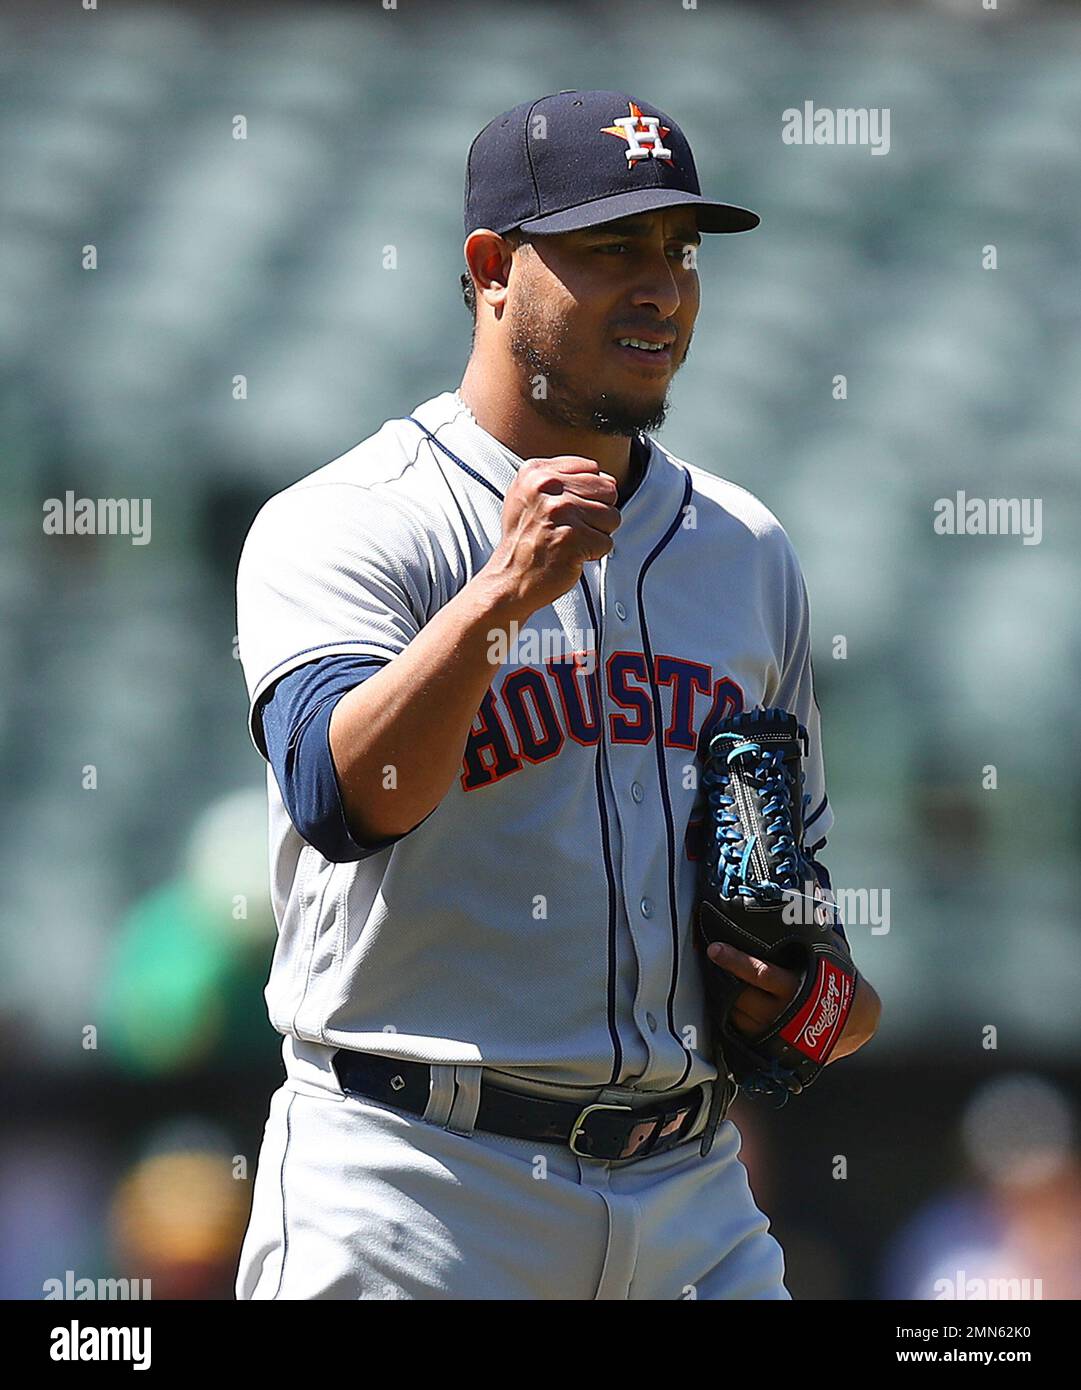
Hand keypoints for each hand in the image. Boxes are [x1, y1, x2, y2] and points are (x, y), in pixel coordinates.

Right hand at [483, 455, 620, 617]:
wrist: (510, 578)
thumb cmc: (524, 540)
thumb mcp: (529, 495)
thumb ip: (563, 478)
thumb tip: (607, 479)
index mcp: (535, 471)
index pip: (593, 469)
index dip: (589, 493)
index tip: (569, 510)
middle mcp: (547, 487)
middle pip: (608, 490)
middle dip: (598, 513)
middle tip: (572, 528)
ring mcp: (560, 512)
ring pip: (612, 516)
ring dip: (597, 534)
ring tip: (571, 541)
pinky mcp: (572, 538)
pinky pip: (607, 542)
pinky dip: (594, 553)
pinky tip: (571, 555)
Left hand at [707, 932, 880, 1059]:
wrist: (856, 1023)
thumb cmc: (838, 982)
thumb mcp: (830, 955)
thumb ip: (817, 930)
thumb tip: (814, 892)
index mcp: (797, 988)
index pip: (760, 974)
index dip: (736, 961)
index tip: (715, 949)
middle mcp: (784, 1013)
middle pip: (742, 996)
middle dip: (725, 979)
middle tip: (713, 960)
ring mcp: (776, 1034)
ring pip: (738, 1015)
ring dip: (725, 997)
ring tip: (720, 977)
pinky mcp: (771, 1046)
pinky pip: (741, 1031)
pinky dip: (733, 1016)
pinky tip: (730, 1000)